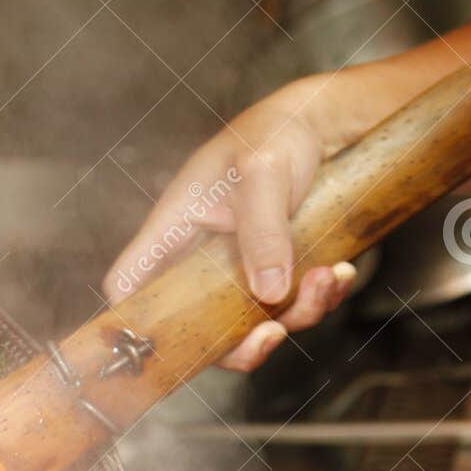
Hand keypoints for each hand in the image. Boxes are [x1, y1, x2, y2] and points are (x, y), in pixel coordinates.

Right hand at [105, 75, 365, 370]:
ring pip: (256, 326)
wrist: (328, 123)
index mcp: (175, 231)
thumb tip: (269, 294)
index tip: (162, 343)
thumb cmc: (276, 132)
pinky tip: (340, 272)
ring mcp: (243, 273)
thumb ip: (261, 230)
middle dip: (239, 346)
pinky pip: (296, 308)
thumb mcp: (262, 170)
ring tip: (326, 277)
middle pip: (199, 331)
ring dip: (297, 313)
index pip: (130, 284)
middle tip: (271, 335)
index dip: (135, 320)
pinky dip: (322, 298)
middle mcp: (203, 261)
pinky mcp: (281, 276)